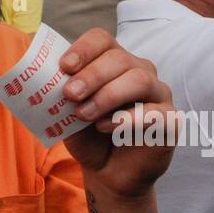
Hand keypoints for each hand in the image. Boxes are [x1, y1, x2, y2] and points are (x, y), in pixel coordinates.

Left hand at [56, 29, 174, 199]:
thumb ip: (61, 95)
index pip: (102, 39)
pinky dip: (127, 119)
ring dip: (107, 95)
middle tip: (70, 94)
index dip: (83, 49)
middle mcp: (139, 70)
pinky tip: (106, 127)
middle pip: (119, 58)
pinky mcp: (170, 119)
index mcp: (113, 61)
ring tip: (84, 114)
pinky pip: (155, 112)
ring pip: (139, 79)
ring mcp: (158, 93)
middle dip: (92, 75)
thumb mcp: (67, 113)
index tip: (64, 66)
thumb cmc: (89, 136)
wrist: (108, 172)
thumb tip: (43, 79)